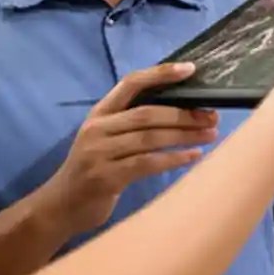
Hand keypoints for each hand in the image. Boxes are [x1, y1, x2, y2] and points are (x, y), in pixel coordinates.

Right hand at [38, 63, 219, 235]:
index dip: (160, 73)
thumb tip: (179, 109)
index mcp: (99, 113)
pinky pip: (147, 163)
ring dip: (184, 136)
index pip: (131, 83)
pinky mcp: (106, 177)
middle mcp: (98, 128)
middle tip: (212, 116)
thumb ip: (130, 123)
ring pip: (150, 138)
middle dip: (183, 114)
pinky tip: (193, 156)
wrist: (62, 205)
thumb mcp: (104, 138)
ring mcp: (99, 152)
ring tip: (210, 134)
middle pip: (147, 113)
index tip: (190, 69)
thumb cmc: (93, 168)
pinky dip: (173, 159)